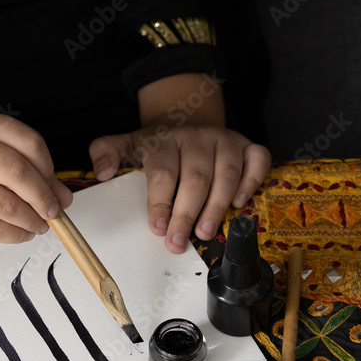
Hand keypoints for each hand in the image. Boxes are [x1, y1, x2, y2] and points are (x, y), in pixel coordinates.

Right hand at [0, 112, 72, 243]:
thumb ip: (18, 162)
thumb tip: (61, 194)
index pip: (28, 142)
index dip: (49, 169)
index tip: (54, 185)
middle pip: (18, 174)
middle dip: (44, 198)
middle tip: (53, 211)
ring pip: (6, 206)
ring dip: (30, 220)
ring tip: (38, 225)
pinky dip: (12, 235)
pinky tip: (19, 233)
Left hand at [89, 122, 270, 252]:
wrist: (184, 120)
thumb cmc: (156, 144)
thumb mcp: (126, 144)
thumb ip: (106, 152)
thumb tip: (102, 171)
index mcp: (165, 140)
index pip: (164, 173)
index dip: (160, 202)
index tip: (157, 228)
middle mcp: (197, 138)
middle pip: (196, 179)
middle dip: (186, 214)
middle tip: (178, 241)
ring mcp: (225, 140)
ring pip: (227, 173)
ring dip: (217, 206)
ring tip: (205, 232)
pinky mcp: (247, 145)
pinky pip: (258, 160)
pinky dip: (252, 182)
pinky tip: (239, 204)